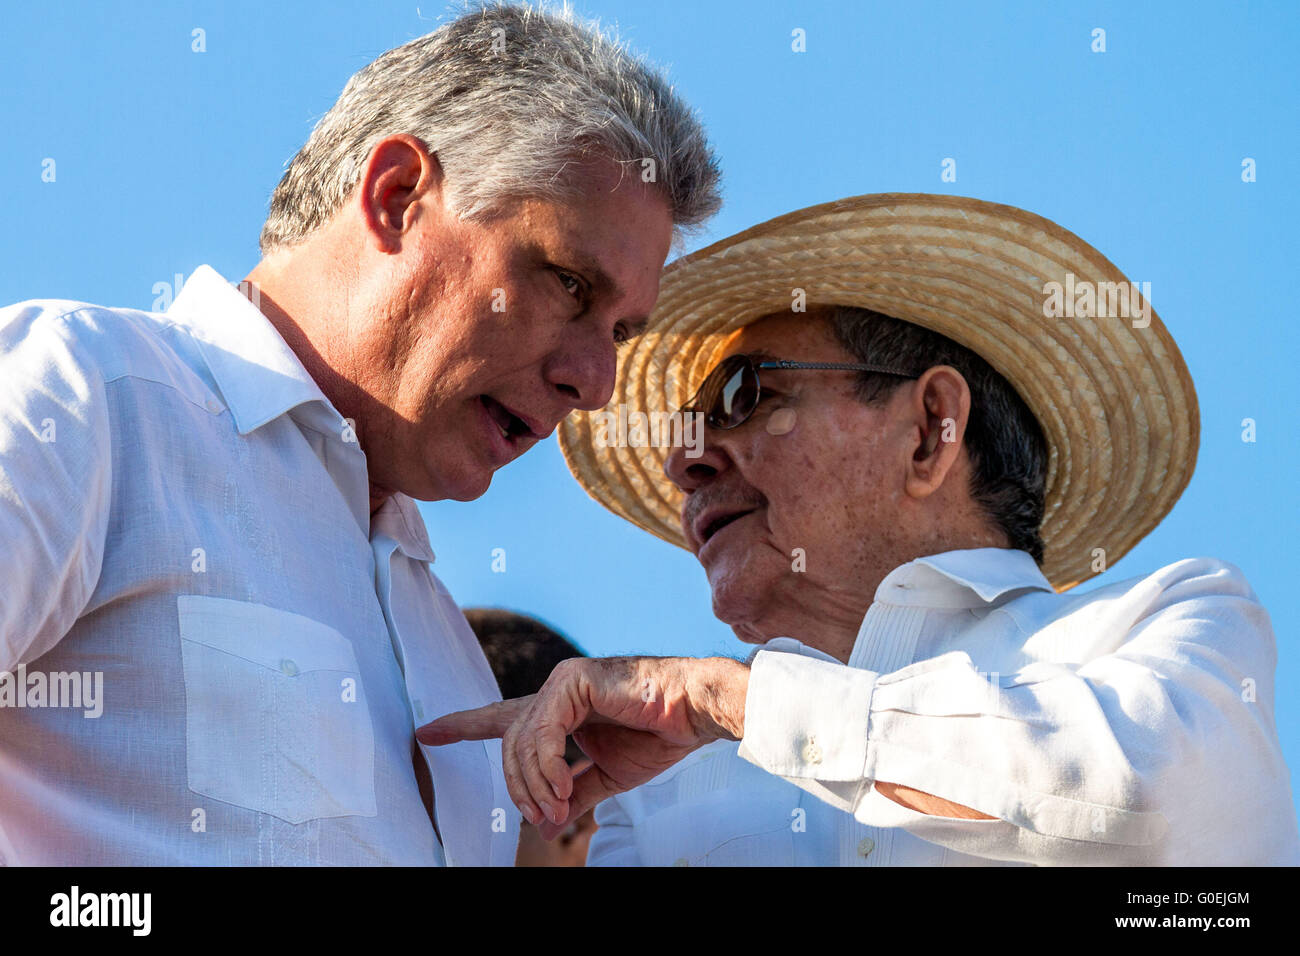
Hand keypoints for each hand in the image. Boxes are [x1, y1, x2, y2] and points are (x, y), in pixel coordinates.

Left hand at [416, 656, 748, 839]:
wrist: (693, 714)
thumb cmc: (657, 736)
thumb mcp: (606, 777)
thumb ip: (570, 795)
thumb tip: (545, 829)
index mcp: (558, 711)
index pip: (501, 718)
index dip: (462, 726)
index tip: (426, 734)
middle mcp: (554, 692)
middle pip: (509, 745)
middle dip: (518, 787)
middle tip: (544, 818)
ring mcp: (561, 682)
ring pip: (521, 740)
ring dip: (534, 784)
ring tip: (556, 809)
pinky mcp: (573, 680)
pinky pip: (543, 731)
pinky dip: (547, 766)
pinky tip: (561, 789)